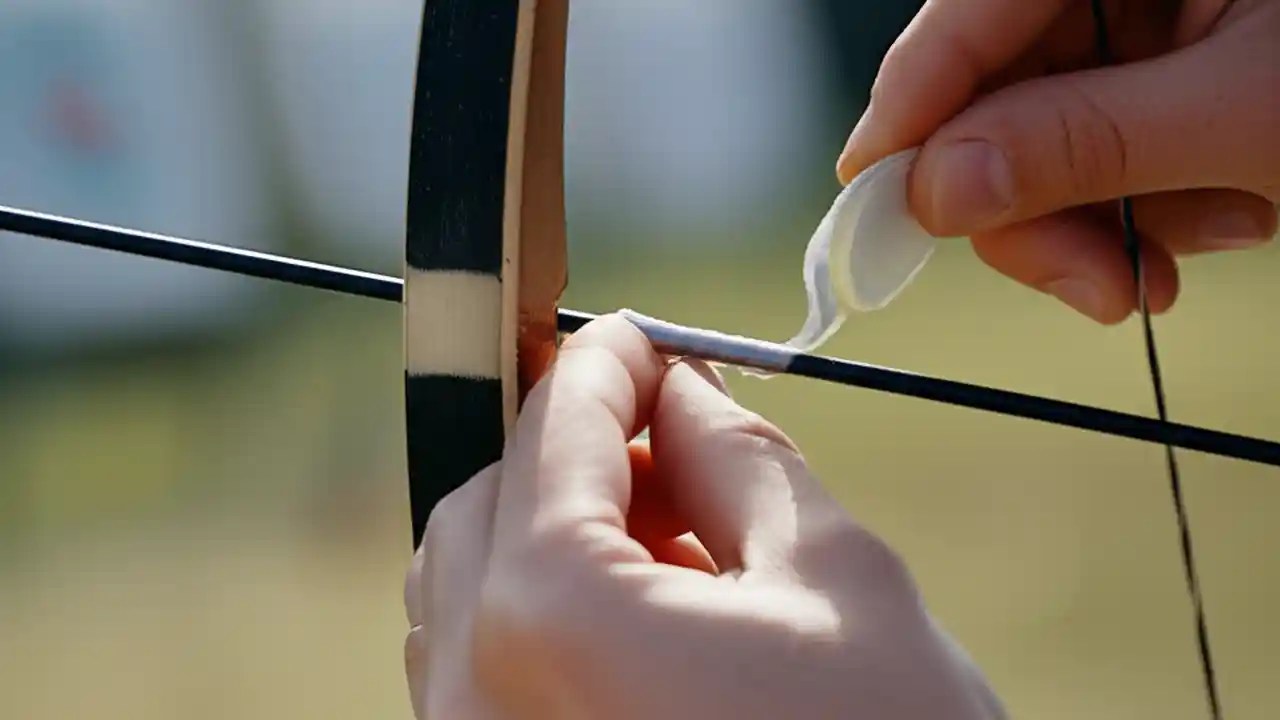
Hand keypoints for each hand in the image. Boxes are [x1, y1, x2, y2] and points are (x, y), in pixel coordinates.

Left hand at [403, 314, 1003, 719]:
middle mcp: (476, 693)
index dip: (610, 362)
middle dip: (575, 446)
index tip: (646, 336)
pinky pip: (479, 661)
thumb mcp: (837, 581)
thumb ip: (740, 459)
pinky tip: (641, 611)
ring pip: (468, 580)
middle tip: (676, 436)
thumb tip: (685, 387)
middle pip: (489, 498)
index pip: (559, 430)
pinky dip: (540, 605)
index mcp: (553, 617)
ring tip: (673, 531)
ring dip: (554, 523)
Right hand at [838, 0, 1278, 323]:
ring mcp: (1144, 31)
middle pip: (998, 95)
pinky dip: (1148, 214)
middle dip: (1039, 207)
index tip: (866, 198)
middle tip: (1097, 289)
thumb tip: (934, 191)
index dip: (910, 105)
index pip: (972, 11)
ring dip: (1107, 224)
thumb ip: (1084, 141)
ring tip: (1213, 240)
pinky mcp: (1164, 86)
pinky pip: (1101, 163)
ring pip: (1043, 145)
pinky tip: (1233, 215)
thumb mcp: (1241, 114)